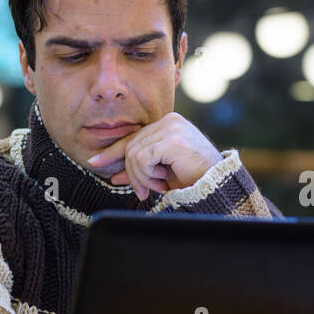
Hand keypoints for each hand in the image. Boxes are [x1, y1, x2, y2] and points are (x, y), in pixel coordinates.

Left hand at [86, 112, 222, 198]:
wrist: (217, 187)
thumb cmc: (194, 180)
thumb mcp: (161, 172)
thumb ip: (139, 169)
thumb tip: (114, 174)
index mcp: (168, 125)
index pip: (134, 137)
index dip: (113, 152)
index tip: (96, 163)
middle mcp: (169, 121)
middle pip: (130, 147)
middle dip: (132, 174)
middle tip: (144, 192)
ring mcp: (171, 128)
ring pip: (133, 154)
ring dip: (141, 177)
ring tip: (157, 187)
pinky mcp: (172, 139)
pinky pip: (141, 158)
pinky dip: (146, 175)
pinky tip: (162, 181)